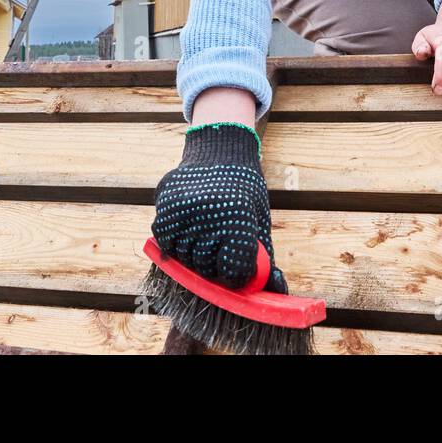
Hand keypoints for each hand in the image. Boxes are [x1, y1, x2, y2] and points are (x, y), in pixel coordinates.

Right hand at [151, 122, 287, 292]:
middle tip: (219, 250)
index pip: (233, 271)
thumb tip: (277, 290)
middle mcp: (210, 215)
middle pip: (205, 268)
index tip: (237, 269)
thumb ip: (266, 258)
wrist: (221, 153)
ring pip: (183, 258)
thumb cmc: (244, 193)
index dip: (236, 276)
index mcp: (240, 220)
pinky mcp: (166, 207)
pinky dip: (173, 243)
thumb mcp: (259, 222)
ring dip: (192, 256)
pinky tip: (187, 230)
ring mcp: (185, 211)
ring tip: (204, 236)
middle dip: (213, 267)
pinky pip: (164, 242)